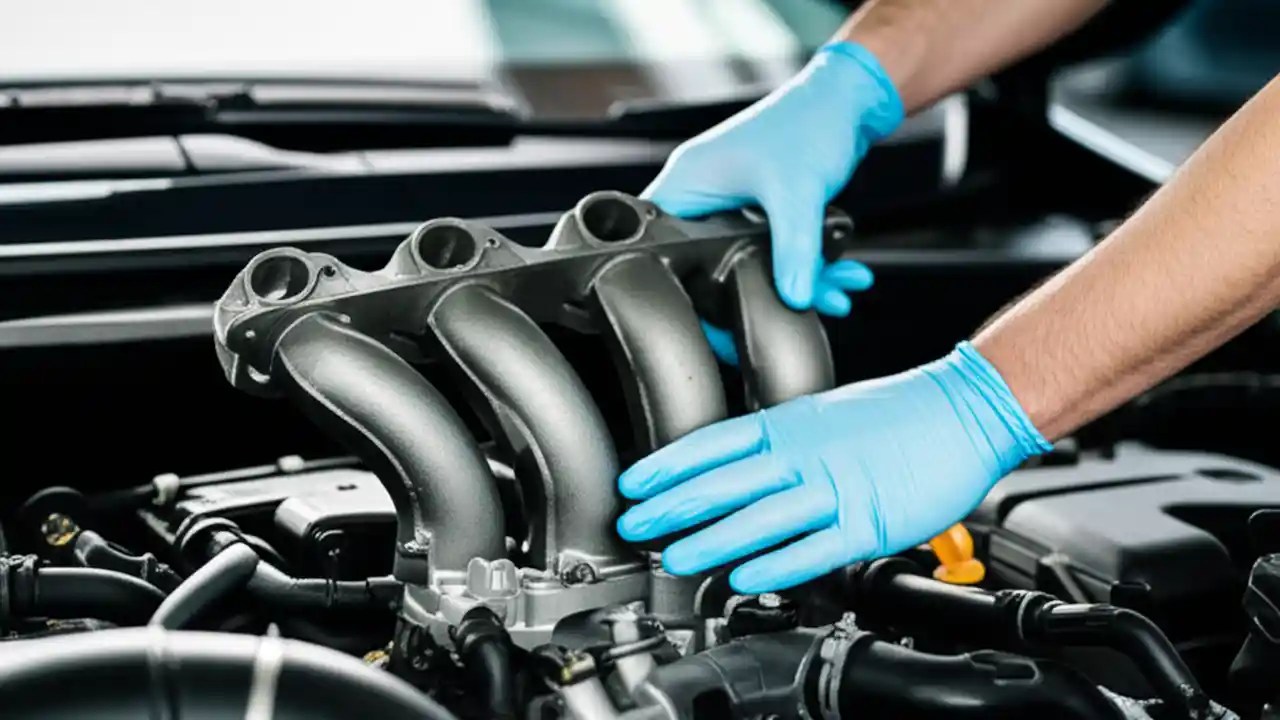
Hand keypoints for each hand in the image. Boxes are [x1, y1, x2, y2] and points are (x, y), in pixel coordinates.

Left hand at [616, 342, 1050, 593]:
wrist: (966, 410)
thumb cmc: (897, 414)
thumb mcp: (822, 413)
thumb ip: (777, 442)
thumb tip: (732, 466)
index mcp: (790, 424)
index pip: (714, 443)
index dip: (668, 464)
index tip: (633, 483)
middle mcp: (805, 455)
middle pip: (725, 482)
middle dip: (671, 506)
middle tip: (633, 525)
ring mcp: (836, 488)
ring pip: (760, 518)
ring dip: (711, 539)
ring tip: (674, 556)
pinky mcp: (868, 522)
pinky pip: (814, 548)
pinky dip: (777, 563)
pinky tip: (745, 576)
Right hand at [641, 41, 901, 362]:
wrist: (849, 100)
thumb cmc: (810, 122)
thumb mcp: (798, 195)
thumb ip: (795, 253)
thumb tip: (794, 299)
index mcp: (687, 186)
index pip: (660, 251)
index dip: (683, 293)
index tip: (713, 323)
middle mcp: (703, 196)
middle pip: (711, 267)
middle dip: (756, 295)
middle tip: (778, 318)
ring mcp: (732, 204)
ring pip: (752, 265)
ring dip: (793, 283)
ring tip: (831, 296)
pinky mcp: (761, 208)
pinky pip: (775, 252)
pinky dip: (806, 267)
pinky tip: (839, 278)